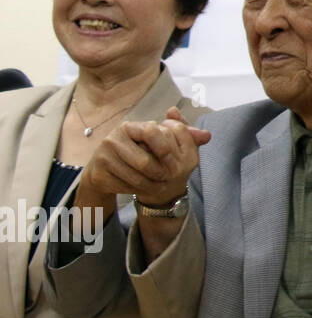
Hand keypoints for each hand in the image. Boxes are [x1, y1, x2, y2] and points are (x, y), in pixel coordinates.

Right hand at [79, 108, 209, 208]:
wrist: (105, 172)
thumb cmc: (138, 153)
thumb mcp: (159, 142)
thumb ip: (184, 136)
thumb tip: (207, 136)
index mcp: (131, 126)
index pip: (153, 132)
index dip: (167, 149)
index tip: (175, 162)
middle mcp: (114, 138)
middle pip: (146, 162)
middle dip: (161, 173)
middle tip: (168, 178)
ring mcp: (104, 156)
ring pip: (137, 178)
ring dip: (152, 185)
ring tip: (158, 185)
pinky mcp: (99, 174)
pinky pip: (125, 187)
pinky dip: (138, 191)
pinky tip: (143, 189)